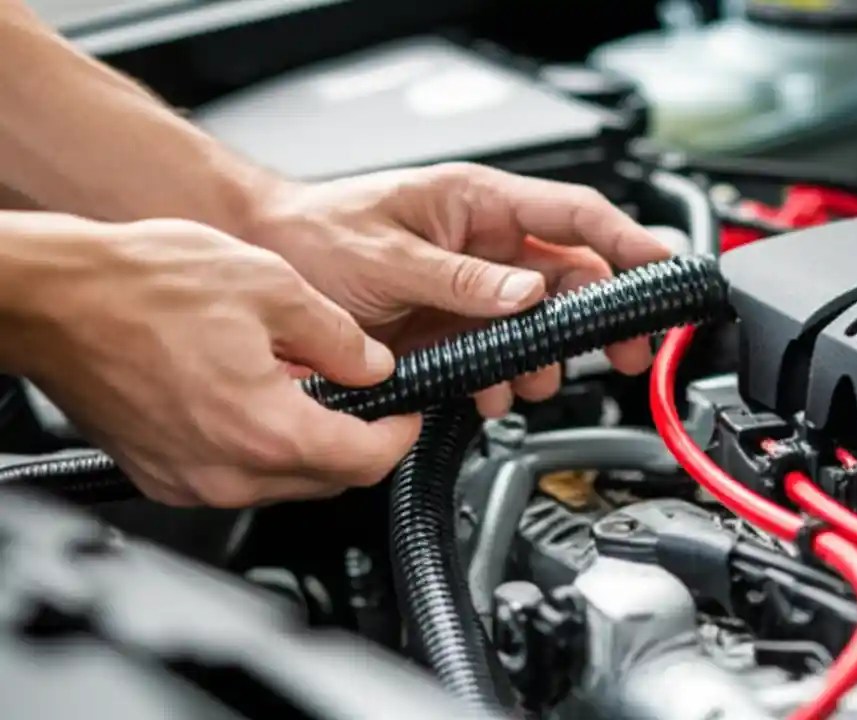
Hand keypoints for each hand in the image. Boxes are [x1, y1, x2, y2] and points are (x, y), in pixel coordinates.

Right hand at [0, 214, 419, 506]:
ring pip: (283, 483)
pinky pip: (234, 478)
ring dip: (308, 445)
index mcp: (268, 430)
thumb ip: (340, 338)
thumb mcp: (272, 288)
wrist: (54, 297)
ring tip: (302, 388)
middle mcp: (228, 472)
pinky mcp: (161, 477)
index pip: (368, 461)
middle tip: (364, 397)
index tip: (406, 411)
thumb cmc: (140, 287)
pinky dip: (259, 447)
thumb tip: (375, 366)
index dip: (401, 433)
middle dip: (358, 441)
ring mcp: (189, 481)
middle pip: (330, 479)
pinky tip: (252, 398)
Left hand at [244, 163, 671, 417]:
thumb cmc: (314, 234)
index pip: (575, 213)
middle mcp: (485, 241)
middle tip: (629, 351)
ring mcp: (473, 286)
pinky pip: (502, 351)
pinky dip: (507, 376)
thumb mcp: (387, 256)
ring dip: (547, 356)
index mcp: (476, 202)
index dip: (628, 241)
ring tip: (533, 380)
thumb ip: (459, 280)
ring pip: (542, 320)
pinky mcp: (454, 325)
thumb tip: (527, 294)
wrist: (267, 264)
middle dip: (604, 316)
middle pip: (573, 274)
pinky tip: (495, 390)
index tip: (664, 270)